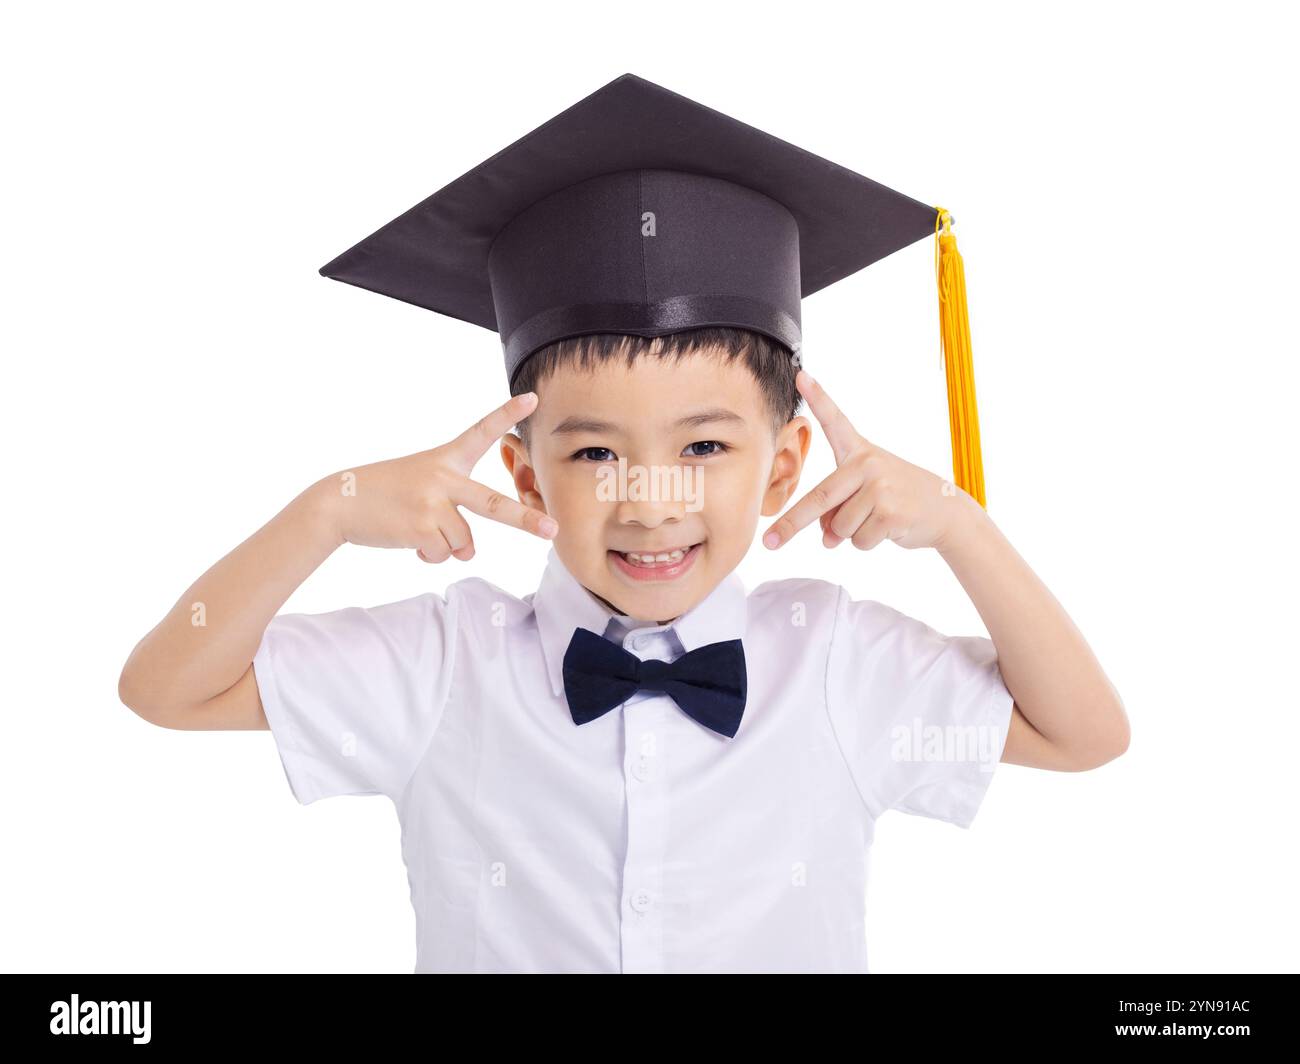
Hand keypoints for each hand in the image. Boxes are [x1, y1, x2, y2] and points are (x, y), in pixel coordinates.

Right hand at [319, 392, 556, 562]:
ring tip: (417, 527)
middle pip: (493, 504)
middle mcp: (443, 478)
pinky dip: (429, 556)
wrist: (340, 502)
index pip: (481, 432)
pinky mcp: (420, 528)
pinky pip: (443, 555)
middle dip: (526, 520)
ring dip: (444, 546)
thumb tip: (467, 551)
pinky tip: (408, 539)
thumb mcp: (423, 489)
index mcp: (446, 459)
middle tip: (553, 529)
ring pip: (462, 542)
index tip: (533, 398)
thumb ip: (454, 516)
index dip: (507, 414)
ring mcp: (432, 503)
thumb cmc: (387, 494)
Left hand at [762, 370, 976, 552]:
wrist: (946, 511)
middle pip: (819, 498)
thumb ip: (838, 511)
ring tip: (876, 520)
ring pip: (839, 528)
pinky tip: (887, 529)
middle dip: (791, 525)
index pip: (836, 421)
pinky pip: (858, 540)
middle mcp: (867, 464)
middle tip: (769, 542)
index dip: (817, 397)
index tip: (800, 375)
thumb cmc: (898, 499)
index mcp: (859, 453)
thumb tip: (827, 538)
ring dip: (849, 535)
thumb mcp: (866, 496)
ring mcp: (879, 487)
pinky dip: (866, 543)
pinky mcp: (890, 512)